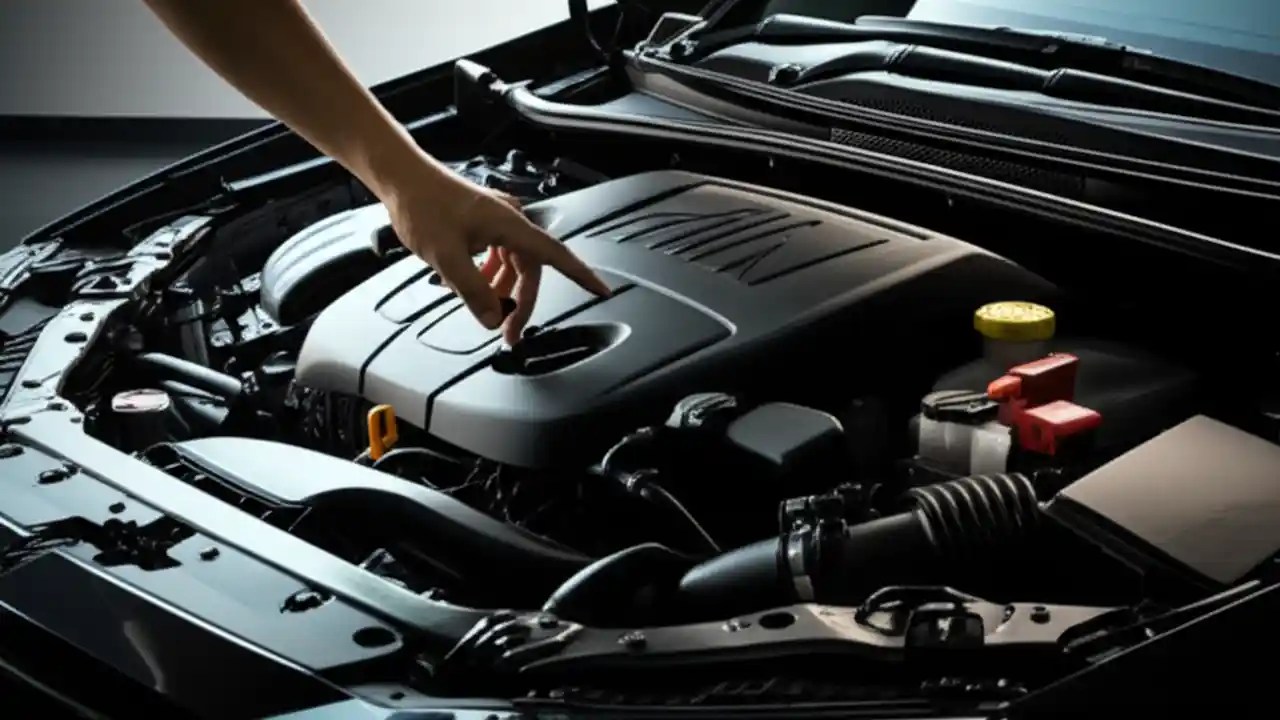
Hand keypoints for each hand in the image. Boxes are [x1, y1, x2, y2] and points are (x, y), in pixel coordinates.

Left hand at [382, 165, 609, 344]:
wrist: (402, 177)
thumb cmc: (422, 204)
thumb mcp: (446, 256)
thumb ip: (472, 290)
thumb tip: (493, 318)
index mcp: (510, 225)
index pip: (556, 256)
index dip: (581, 276)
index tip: (601, 291)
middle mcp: (508, 222)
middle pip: (530, 270)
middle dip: (521, 302)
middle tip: (509, 331)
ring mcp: (495, 221)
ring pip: (512, 265)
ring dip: (502, 290)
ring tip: (487, 311)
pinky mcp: (482, 223)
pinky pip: (497, 255)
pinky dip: (490, 275)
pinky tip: (474, 285)